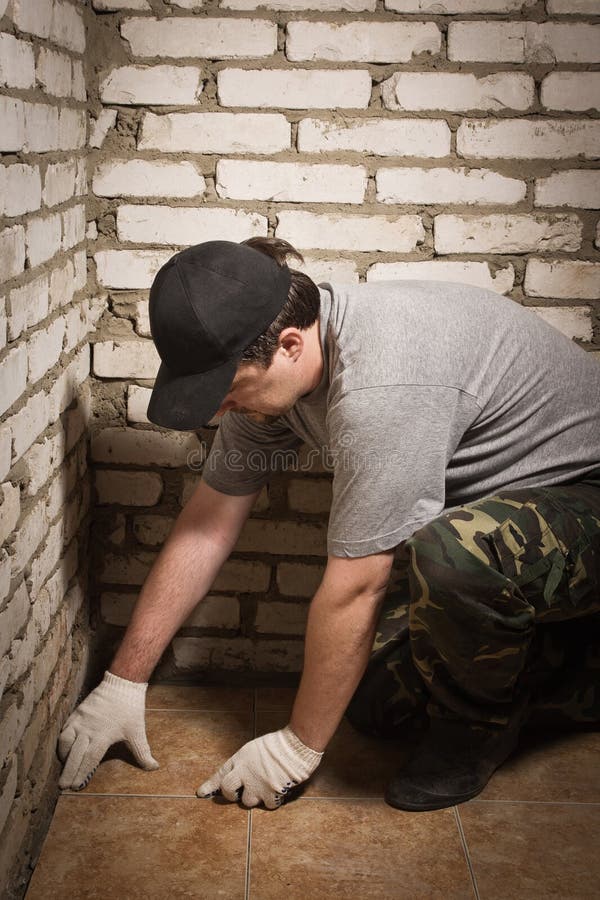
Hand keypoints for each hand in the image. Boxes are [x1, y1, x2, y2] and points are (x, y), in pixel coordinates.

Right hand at [58, 670, 158, 789]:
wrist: (122, 683)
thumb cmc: (130, 708)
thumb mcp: (138, 731)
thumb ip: (143, 752)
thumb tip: (154, 768)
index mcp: (103, 736)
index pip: (89, 759)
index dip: (82, 774)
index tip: (76, 787)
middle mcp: (89, 729)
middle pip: (74, 755)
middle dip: (68, 771)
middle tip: (63, 786)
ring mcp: (81, 720)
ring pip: (65, 741)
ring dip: (63, 756)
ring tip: (64, 767)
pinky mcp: (77, 712)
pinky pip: (64, 729)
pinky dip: (62, 741)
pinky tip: (64, 748)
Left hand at [197, 726, 322, 809]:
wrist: (296, 746)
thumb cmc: (278, 744)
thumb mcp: (254, 749)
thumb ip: (245, 763)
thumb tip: (240, 776)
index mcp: (240, 759)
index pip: (220, 774)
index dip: (210, 785)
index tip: (200, 793)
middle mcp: (245, 773)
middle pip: (228, 791)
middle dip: (232, 795)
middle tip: (239, 793)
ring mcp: (257, 785)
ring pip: (247, 802)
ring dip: (255, 797)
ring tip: (266, 786)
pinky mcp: (271, 794)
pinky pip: (268, 805)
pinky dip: (273, 800)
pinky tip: (279, 789)